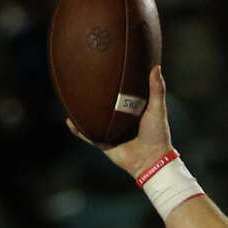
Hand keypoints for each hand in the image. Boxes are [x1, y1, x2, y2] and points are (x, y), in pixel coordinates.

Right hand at [68, 64, 172, 178]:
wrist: (151, 161)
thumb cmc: (157, 135)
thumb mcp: (157, 109)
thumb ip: (157, 89)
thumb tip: (156, 67)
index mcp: (131, 109)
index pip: (119, 92)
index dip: (111, 81)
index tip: (103, 66)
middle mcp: (118, 119)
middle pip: (102, 105)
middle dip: (92, 95)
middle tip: (82, 79)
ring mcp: (110, 131)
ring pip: (92, 119)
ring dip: (81, 111)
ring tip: (69, 98)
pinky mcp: (104, 143)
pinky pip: (88, 136)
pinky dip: (78, 130)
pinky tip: (70, 121)